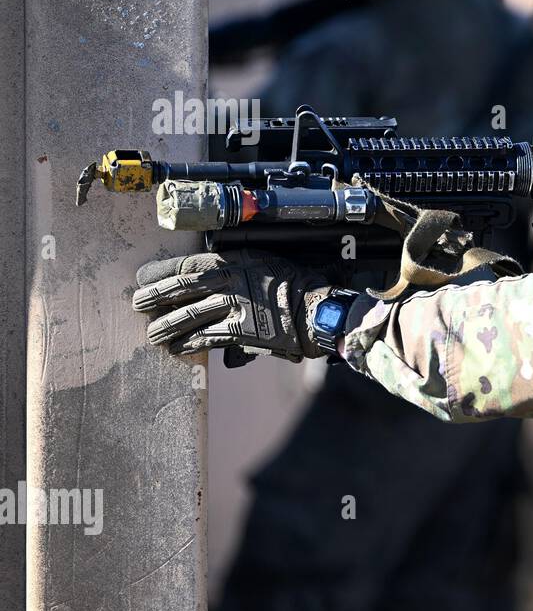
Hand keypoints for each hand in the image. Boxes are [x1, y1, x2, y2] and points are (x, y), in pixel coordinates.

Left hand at [132, 250, 336, 361]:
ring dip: (166, 326)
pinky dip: (188, 344)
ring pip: (187, 315)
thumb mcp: (262, 264)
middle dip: (155, 297)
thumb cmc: (293, 286)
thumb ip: (235, 272)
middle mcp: (229, 280)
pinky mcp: (239, 330)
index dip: (161, 272)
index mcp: (232, 261)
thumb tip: (210, 283)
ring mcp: (232, 305)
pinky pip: (205, 338)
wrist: (315, 309)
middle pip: (180, 288)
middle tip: (138, 304)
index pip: (186, 265)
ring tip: (153, 334)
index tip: (143, 278)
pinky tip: (178, 349)